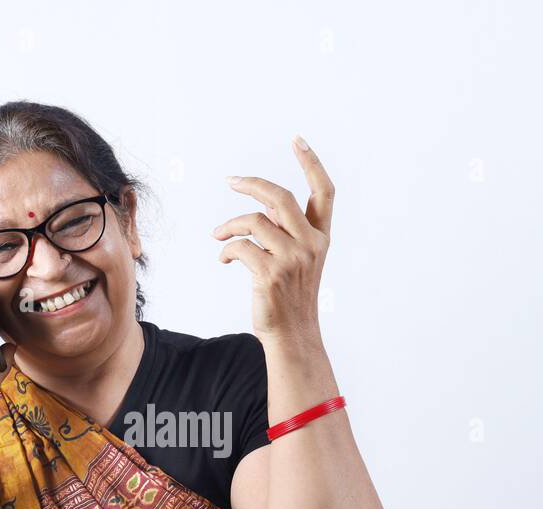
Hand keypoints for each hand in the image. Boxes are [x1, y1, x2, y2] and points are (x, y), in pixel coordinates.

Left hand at [211, 135, 334, 339]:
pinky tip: (224, 259)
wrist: (292, 334)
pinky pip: (239, 247)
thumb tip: (259, 209)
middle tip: (232, 181)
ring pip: (253, 222)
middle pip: (280, 197)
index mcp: (321, 238)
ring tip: (219, 236)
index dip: (312, 163)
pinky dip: (226, 249)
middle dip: (252, 185)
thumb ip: (286, 232)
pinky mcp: (271, 274)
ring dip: (230, 226)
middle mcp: (311, 244)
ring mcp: (292, 259)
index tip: (297, 141)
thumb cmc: (291, 297)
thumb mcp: (298, 260)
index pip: (323, 192)